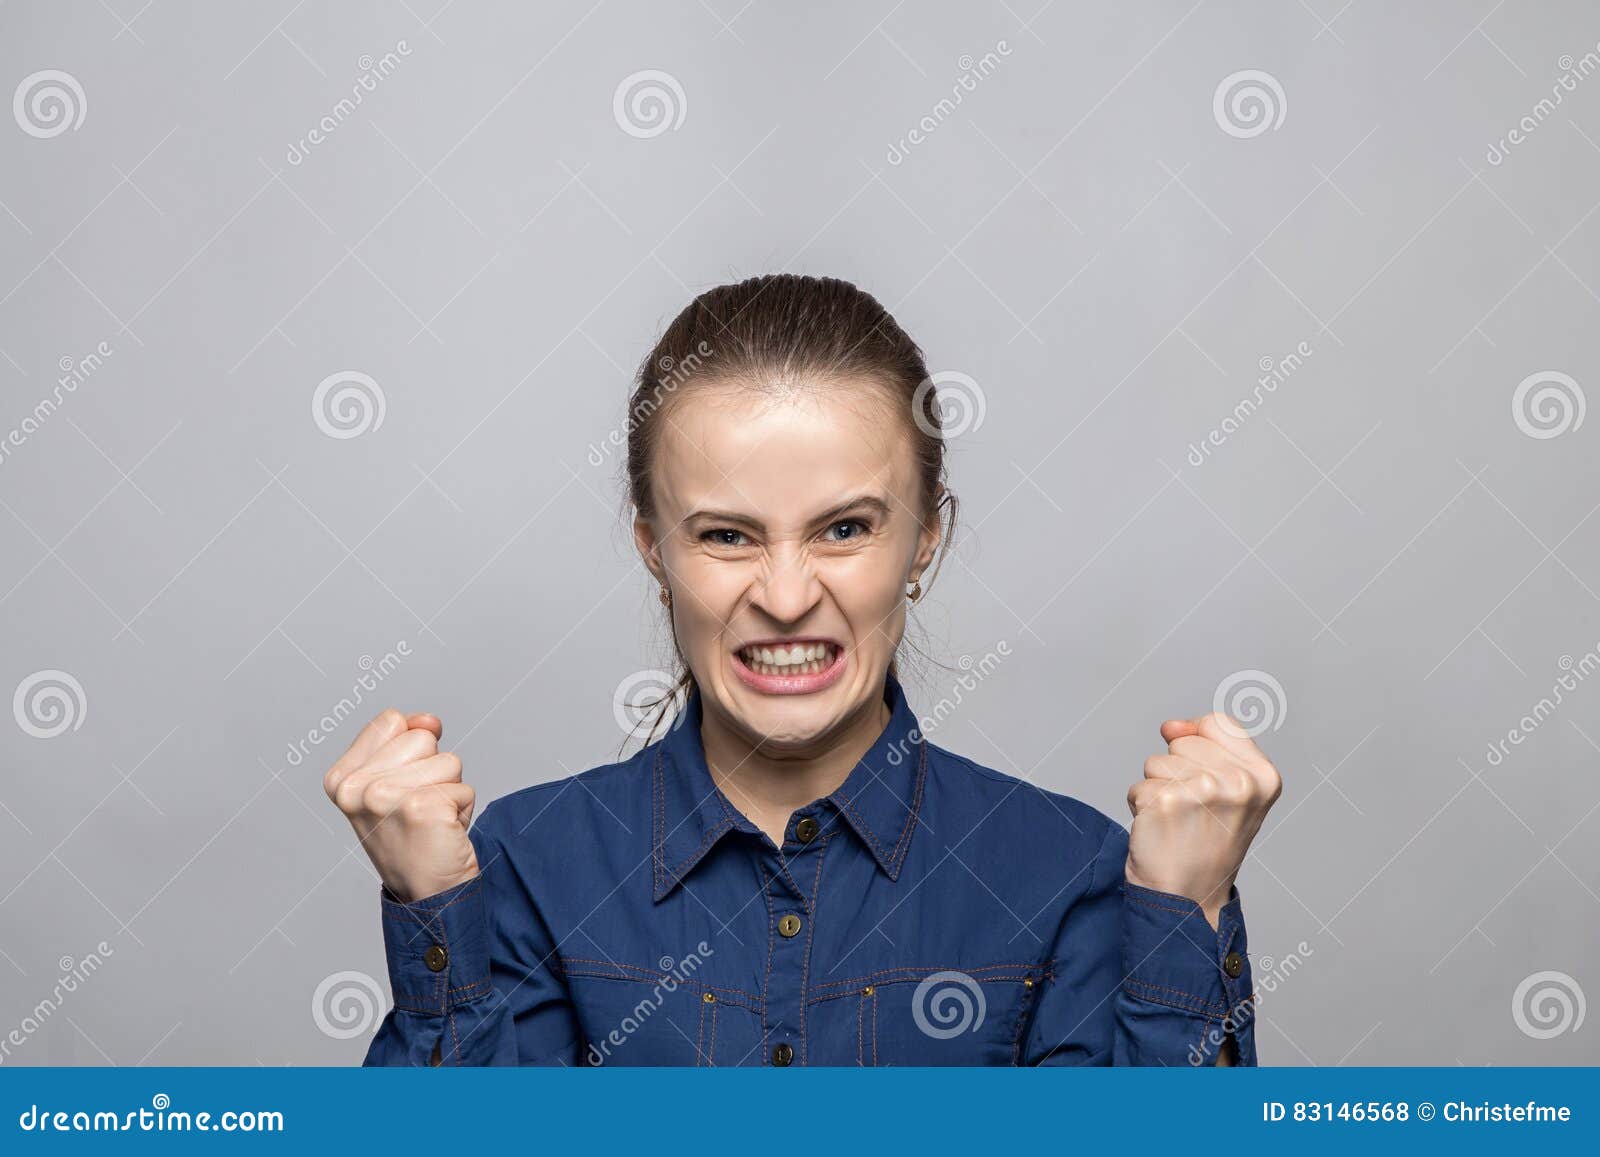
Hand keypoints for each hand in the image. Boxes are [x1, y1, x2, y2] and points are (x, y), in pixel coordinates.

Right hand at [323, 707, 479, 903]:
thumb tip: (428, 720)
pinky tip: (443, 833)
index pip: (392, 720)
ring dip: (450, 791)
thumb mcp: (397, 781)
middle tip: (418, 809)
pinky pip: (464, 788)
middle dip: (432, 770)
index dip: (410, 749)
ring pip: (448, 760)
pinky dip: (463, 809)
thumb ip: (407, 739)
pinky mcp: (422, 808)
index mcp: (340, 778)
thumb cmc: (413, 837)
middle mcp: (355, 788)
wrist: (426, 896)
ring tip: (430, 821)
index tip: (401, 788)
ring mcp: (385, 798)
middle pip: (421, 736)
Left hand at [1125, 712, 1281, 929]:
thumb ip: (1206, 746)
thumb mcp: (1229, 792)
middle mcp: (1238, 782)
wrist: (1189, 899)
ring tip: (1178, 823)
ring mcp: (1203, 790)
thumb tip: (1170, 726)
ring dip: (1158, 790)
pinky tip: (1161, 832)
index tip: (1206, 783)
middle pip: (1183, 742)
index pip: (1217, 723)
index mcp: (1264, 777)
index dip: (1199, 745)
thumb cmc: (1206, 844)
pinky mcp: (1166, 801)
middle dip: (1177, 772)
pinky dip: (1140, 808)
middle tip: (1193, 813)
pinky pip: (1138, 787)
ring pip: (1157, 762)